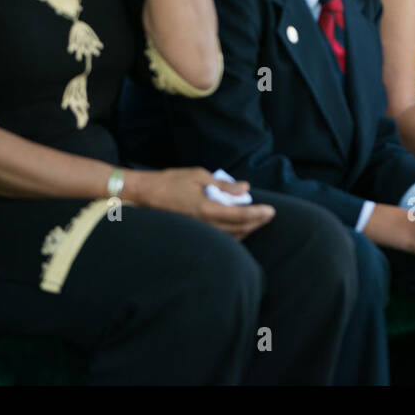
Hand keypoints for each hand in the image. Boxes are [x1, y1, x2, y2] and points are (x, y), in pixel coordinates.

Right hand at [130, 167, 274, 239]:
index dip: (258, 214)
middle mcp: (204, 224)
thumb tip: (245, 188)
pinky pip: (218, 238)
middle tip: (268, 215)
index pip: (240, 215)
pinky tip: (237, 227)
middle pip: (238, 229)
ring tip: (256, 220)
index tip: (271, 211)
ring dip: (246, 230)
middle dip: (256, 222)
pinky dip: (232, 234)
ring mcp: (198, 232)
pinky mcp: (193, 234)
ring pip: (229, 237)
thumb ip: (223, 185)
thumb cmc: (170, 181)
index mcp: (207, 208)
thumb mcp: (199, 176)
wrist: (143, 195)